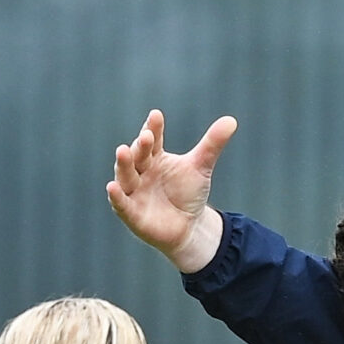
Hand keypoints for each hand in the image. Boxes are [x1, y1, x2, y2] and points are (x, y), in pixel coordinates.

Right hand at [107, 109, 235, 273]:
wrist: (189, 228)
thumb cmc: (188, 194)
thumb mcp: (201, 167)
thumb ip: (212, 144)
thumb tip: (231, 120)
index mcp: (154, 157)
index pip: (152, 139)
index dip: (154, 128)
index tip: (157, 116)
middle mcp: (140, 171)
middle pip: (137, 156)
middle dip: (140, 146)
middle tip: (146, 136)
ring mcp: (134, 191)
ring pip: (125, 176)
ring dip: (123, 164)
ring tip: (123, 151)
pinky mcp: (131, 213)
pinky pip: (121, 203)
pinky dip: (116, 196)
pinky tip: (112, 187)